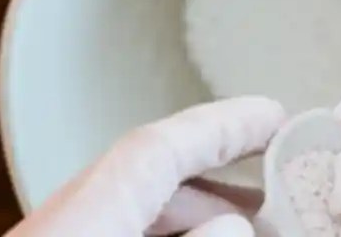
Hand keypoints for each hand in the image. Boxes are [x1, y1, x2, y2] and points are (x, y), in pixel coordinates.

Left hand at [6, 97, 284, 236]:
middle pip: (148, 180)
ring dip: (196, 218)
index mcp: (80, 215)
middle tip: (278, 194)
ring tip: (250, 230)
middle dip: (219, 184)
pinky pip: (110, 232)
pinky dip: (160, 233)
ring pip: (131, 213)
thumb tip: (235, 224)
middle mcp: (63, 222)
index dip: (220, 124)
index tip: (274, 115)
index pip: (156, 147)